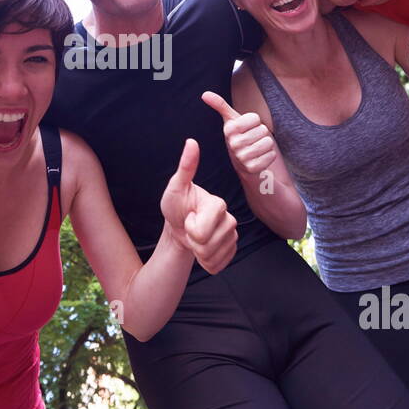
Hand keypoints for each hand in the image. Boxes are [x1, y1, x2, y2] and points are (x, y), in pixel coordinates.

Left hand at [159, 138, 237, 273]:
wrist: (179, 227)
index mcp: (218, 204)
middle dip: (192, 241)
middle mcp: (230, 219)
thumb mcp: (175, 187)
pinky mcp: (231, 251)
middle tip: (189, 227)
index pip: (200, 230)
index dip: (189, 228)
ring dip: (197, 252)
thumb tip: (191, 141)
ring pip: (212, 257)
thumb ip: (186, 167)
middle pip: (206, 245)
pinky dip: (205, 263)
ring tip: (195, 237)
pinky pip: (217, 266)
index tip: (188, 216)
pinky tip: (202, 249)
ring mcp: (232, 236)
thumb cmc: (176, 206)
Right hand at [202, 91, 276, 175]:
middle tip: (252, 139)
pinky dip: (269, 155)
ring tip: (257, 147)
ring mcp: (242, 158)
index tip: (247, 128)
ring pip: (268, 142)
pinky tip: (260, 157)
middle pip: (263, 130)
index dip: (255, 122)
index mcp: (229, 129)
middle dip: (261, 133)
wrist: (242, 163)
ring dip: (266, 145)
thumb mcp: (230, 120)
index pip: (256, 118)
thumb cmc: (239, 137)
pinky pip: (271, 155)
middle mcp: (234, 144)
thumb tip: (205, 94)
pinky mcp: (253, 168)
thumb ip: (220, 105)